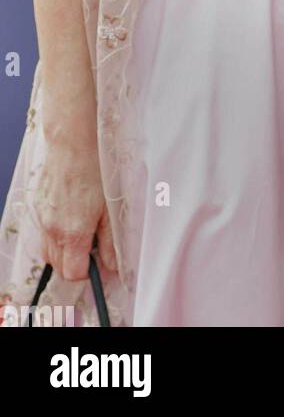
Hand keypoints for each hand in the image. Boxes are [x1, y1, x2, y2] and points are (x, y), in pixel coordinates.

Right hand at [35, 141, 118, 281]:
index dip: (88, 272)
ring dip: (64, 251)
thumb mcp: (110, 209)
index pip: (73, 274)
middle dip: (75, 263)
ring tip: (81, 231)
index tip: (99, 261)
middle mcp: (53, 231)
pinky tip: (70, 216)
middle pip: (59, 267)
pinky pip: (44, 233)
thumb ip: (110, 241)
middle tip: (92, 244)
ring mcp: (43, 220)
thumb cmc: (96, 171)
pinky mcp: (38, 208)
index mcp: (73, 234)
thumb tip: (113, 265)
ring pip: (49, 252)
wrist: (72, 143)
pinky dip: (55, 235)